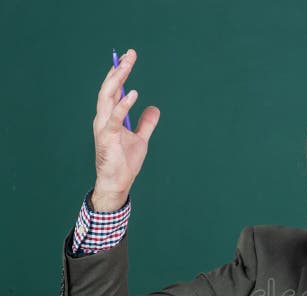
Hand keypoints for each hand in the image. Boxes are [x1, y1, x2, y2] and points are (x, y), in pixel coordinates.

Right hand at [91, 49, 159, 211]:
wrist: (118, 182)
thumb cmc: (125, 162)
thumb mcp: (141, 139)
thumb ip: (146, 123)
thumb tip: (155, 108)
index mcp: (110, 116)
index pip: (113, 89)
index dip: (120, 72)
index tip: (129, 57)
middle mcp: (103, 118)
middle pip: (109, 88)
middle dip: (119, 70)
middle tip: (129, 54)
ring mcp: (104, 126)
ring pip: (107, 97)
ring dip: (118, 80)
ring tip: (127, 65)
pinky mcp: (107, 137)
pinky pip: (115, 117)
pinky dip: (123, 104)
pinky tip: (133, 93)